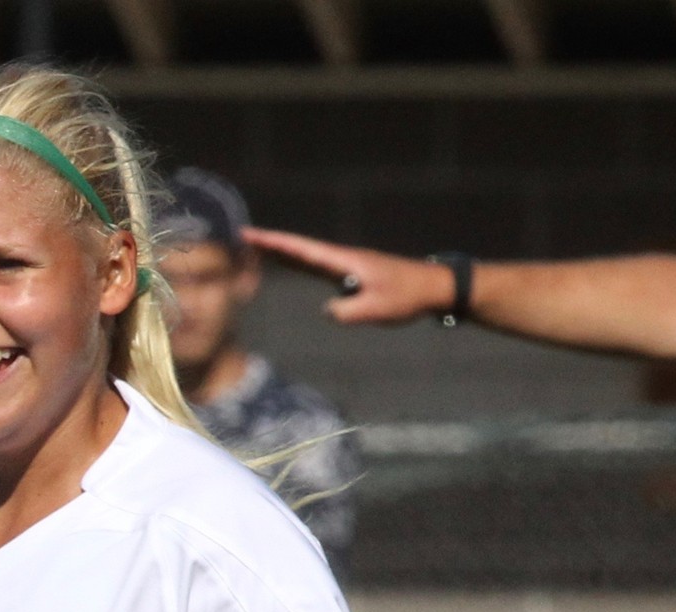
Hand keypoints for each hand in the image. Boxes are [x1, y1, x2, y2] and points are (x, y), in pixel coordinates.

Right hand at [242, 226, 454, 326]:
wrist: (433, 286)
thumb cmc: (407, 297)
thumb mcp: (376, 309)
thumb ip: (347, 312)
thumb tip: (326, 310)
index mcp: (345, 262)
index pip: (303, 251)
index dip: (275, 243)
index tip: (251, 235)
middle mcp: (341, 259)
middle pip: (299, 249)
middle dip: (270, 243)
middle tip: (242, 236)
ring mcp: (345, 265)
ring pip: (305, 256)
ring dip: (280, 251)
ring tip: (254, 247)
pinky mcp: (349, 273)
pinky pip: (315, 265)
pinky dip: (296, 261)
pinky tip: (287, 262)